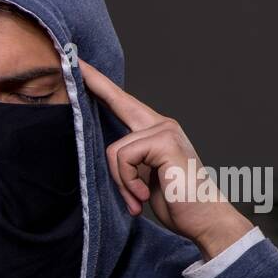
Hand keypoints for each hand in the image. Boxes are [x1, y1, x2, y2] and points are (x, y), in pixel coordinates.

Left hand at [79, 58, 252, 259]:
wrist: (205, 220)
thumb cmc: (177, 203)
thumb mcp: (144, 180)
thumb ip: (128, 163)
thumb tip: (105, 157)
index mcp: (155, 132)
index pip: (123, 104)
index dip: (101, 85)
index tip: (80, 66)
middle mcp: (161, 124)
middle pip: (117, 100)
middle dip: (93, 82)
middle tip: (72, 58)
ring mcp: (164, 130)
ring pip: (114, 151)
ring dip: (121, 182)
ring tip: (137, 198)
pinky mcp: (163, 141)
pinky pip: (123, 159)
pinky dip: (128, 182)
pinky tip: (143, 196)